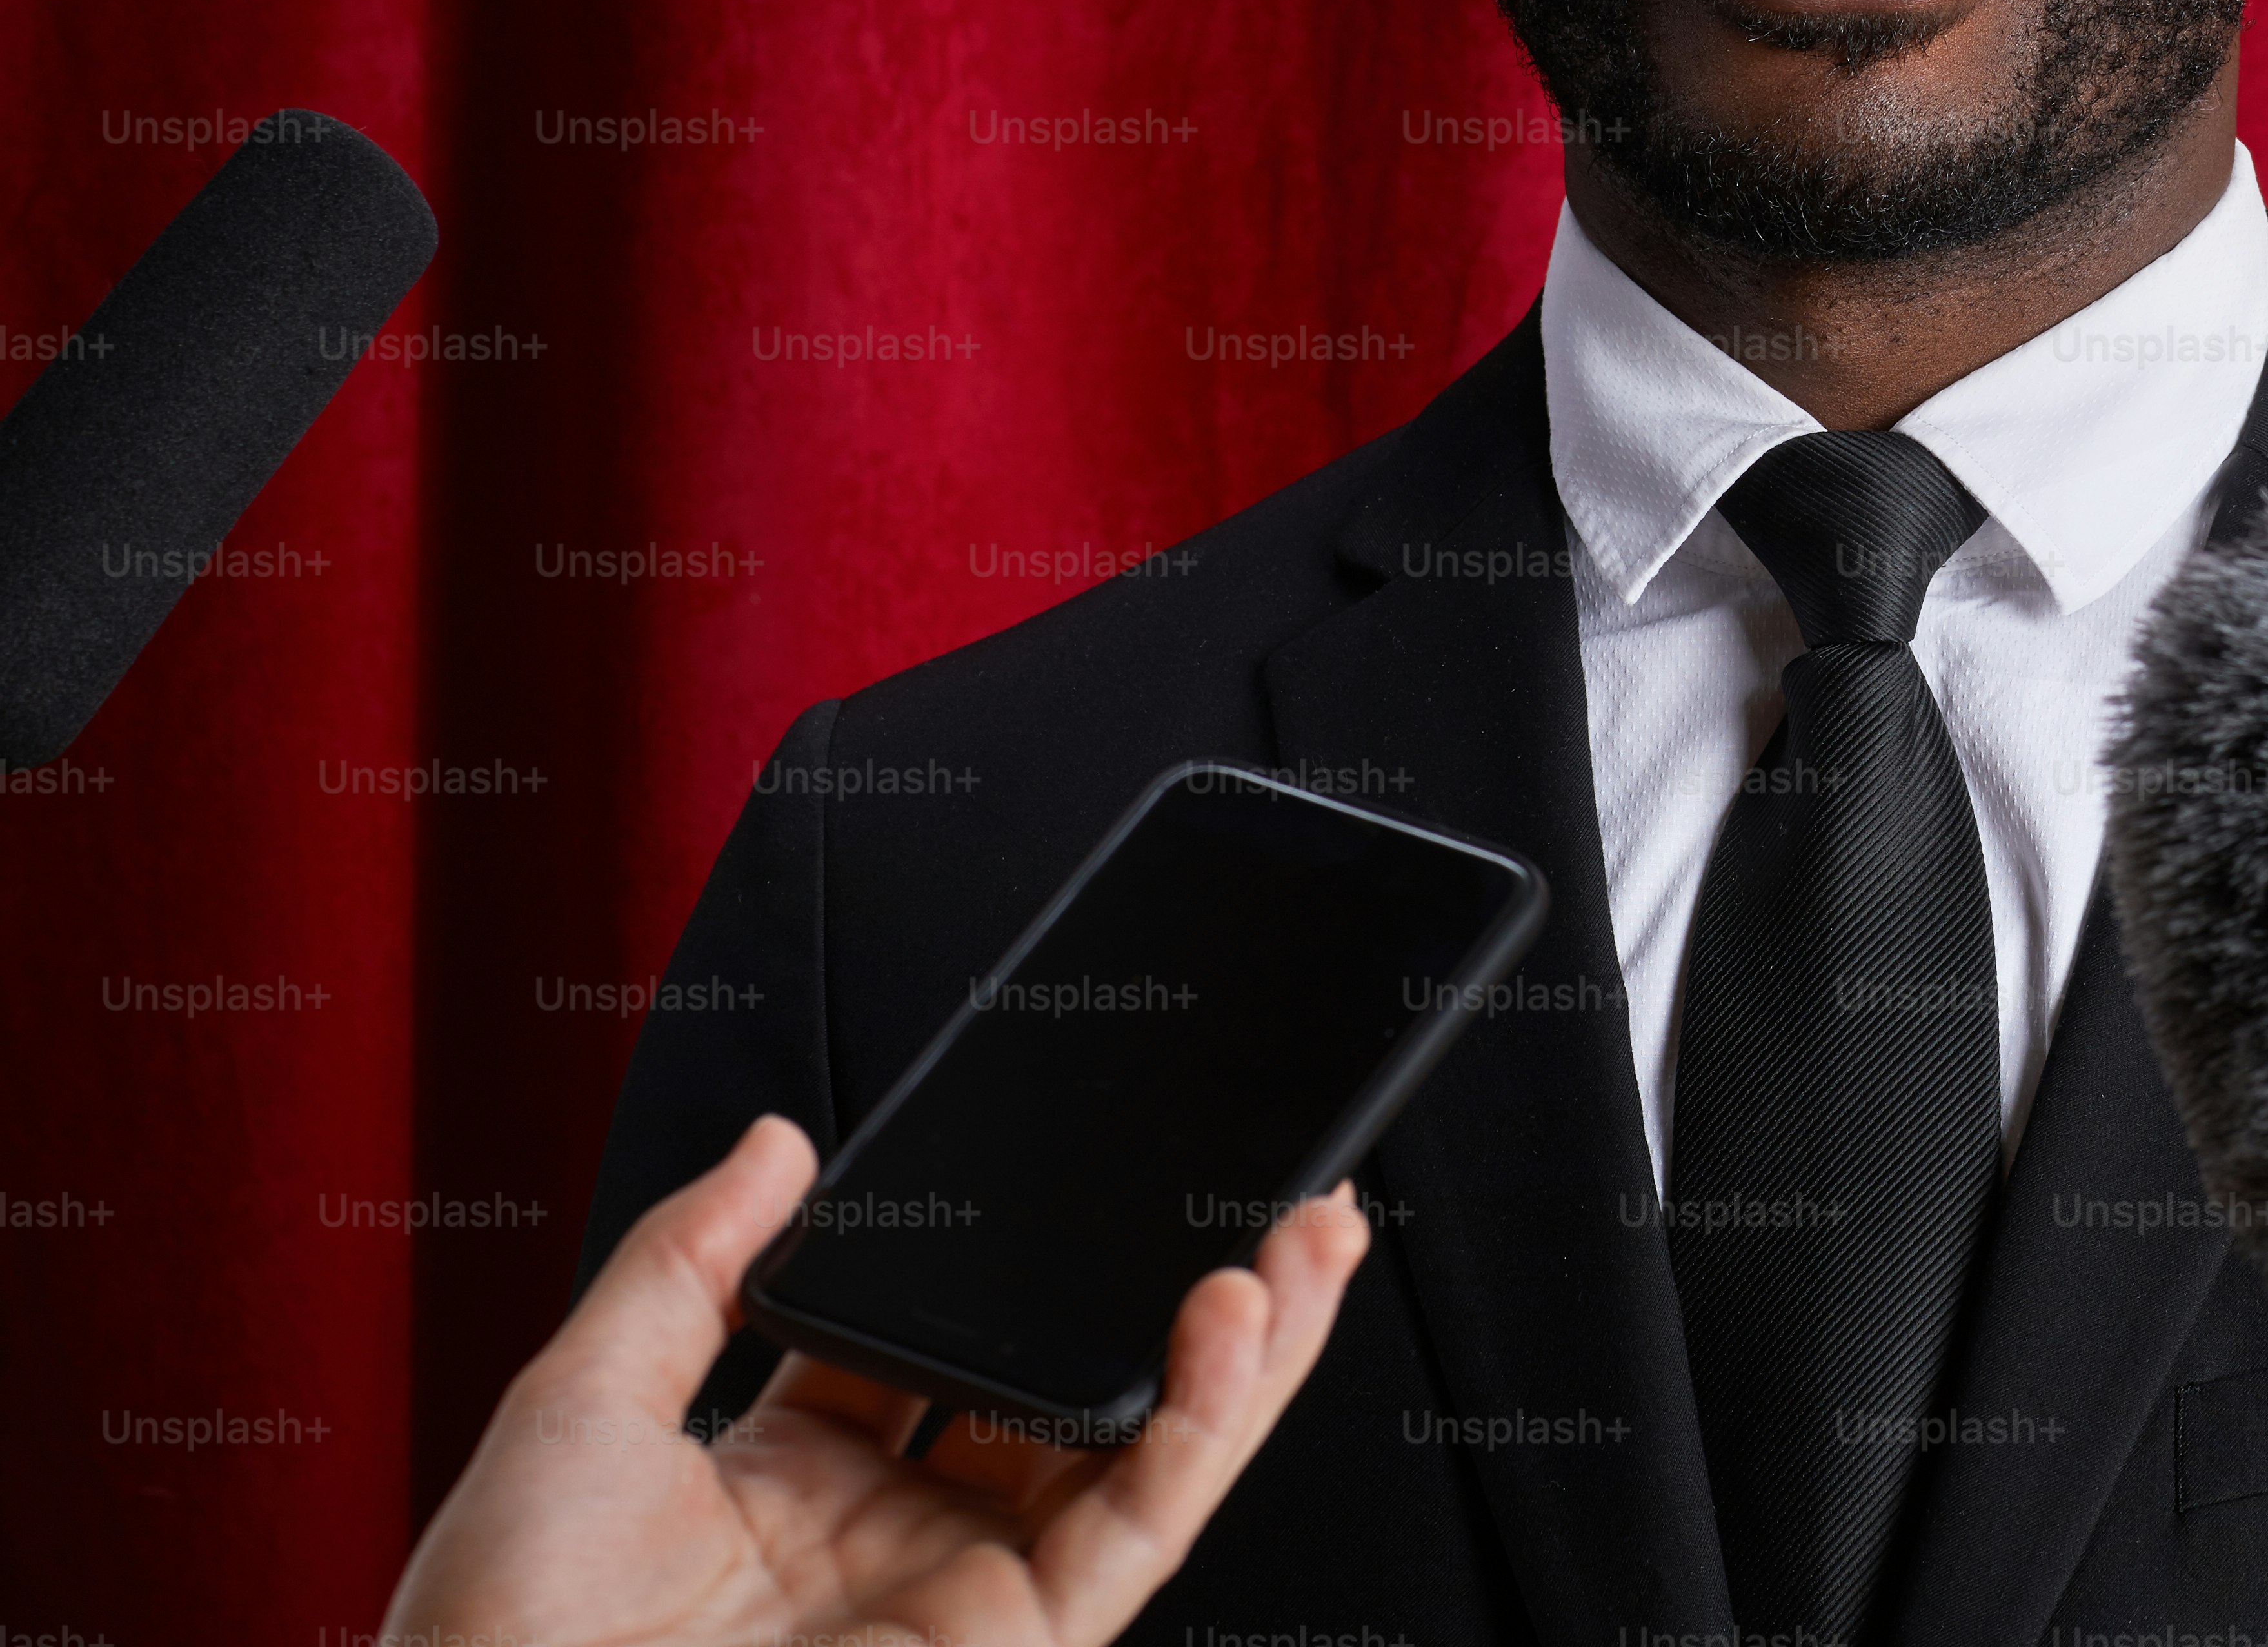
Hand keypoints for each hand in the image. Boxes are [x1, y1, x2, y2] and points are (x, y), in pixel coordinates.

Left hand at [384, 1112, 1367, 1646]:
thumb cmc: (491, 1640)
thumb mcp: (578, 1404)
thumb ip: (687, 1260)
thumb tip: (775, 1139)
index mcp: (790, 1484)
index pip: (946, 1346)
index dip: (1028, 1263)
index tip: (1080, 1174)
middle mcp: (894, 1545)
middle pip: (1075, 1399)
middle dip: (1181, 1297)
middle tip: (1261, 1190)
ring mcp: (962, 1603)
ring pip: (1143, 1460)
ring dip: (1245, 1349)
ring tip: (1306, 1238)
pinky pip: (1136, 1529)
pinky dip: (1201, 1427)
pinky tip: (1231, 1328)